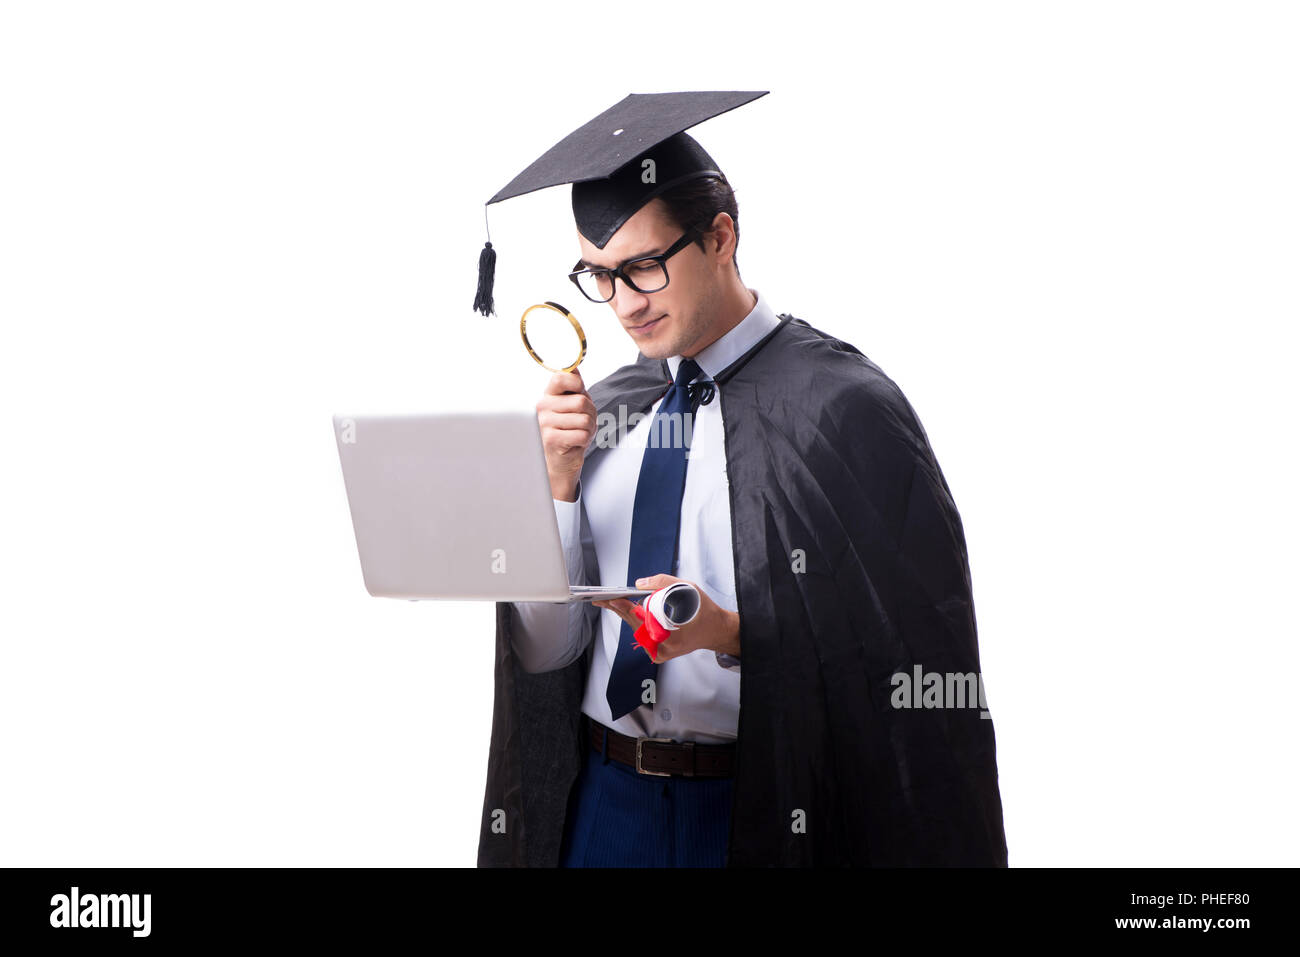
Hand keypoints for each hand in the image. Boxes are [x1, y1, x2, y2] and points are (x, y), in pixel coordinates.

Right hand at [536, 370, 596, 501]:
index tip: (579, 391)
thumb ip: (574, 386)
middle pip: (581, 401)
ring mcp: (545, 423)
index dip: (577, 384)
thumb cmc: (569, 428)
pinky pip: (582, 434)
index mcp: (548, 395)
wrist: (561, 459)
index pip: (561, 378)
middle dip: (591, 413)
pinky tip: (576, 441)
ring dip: (589, 428)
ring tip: (579, 432)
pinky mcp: (551, 439)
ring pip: (584, 419)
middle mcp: (542, 407)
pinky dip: (585, 439)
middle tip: (584, 421)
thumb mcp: (572, 404)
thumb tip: (574, 366)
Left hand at [594, 574, 739, 663]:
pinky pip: (642, 634)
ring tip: (613, 603)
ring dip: (628, 614)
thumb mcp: (687, 589)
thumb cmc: (704, 611)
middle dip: (621, 609)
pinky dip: (637, 621)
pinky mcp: (658, 653)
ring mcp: (660, 653)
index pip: (643, 618)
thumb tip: (639, 584)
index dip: (626, 607)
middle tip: (602, 599)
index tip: (613, 600)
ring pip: (637, 629)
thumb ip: (662, 583)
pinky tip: (629, 611)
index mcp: (671, 635)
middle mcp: (663, 648)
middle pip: (635, 624)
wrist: (715, 631)